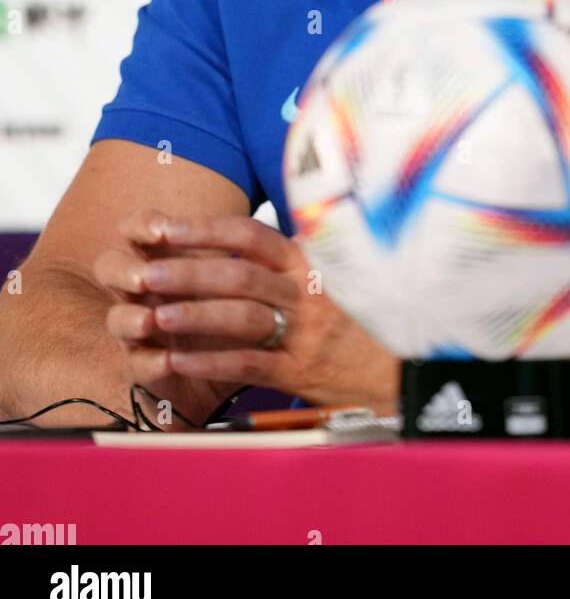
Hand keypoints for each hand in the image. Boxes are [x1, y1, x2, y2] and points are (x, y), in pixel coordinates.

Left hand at [94, 209, 398, 418]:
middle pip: (240, 274)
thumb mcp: (329, 274)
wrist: (395, 367)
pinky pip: (250, 364)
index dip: (205, 230)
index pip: (252, 234)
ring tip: (154, 317)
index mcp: (308, 261)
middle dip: (188, 272)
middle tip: (145, 272)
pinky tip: (179, 361)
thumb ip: (290, 255)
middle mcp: (305, 291)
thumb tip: (246, 230)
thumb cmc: (354, 317)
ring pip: (243, 318)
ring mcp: (303, 332)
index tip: (165, 227)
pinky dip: (212, 362)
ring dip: (196, 316)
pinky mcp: (300, 371)